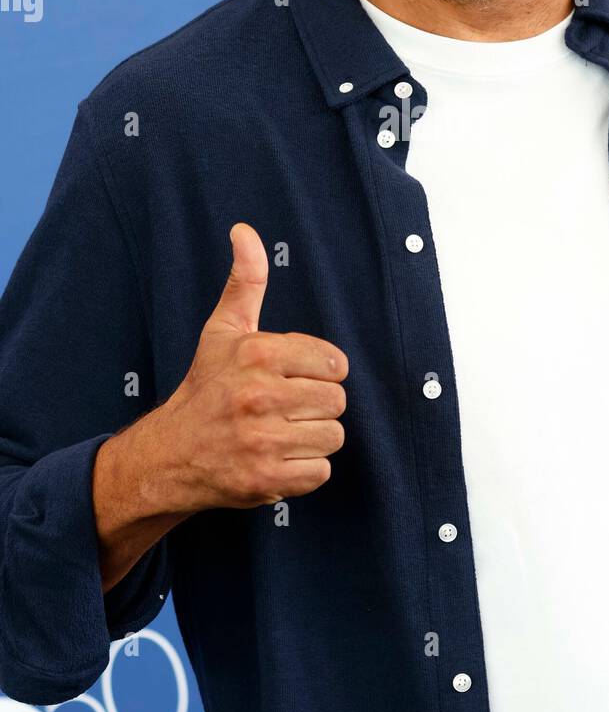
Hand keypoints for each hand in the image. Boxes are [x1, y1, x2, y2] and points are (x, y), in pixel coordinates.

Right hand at [151, 223, 347, 512]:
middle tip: (284, 409)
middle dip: (316, 406)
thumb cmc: (205, 388)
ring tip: (280, 433)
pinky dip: (304, 471)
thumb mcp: (223, 330)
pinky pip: (321, 472)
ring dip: (312, 439)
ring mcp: (262, 441)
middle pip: (337, 402)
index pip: (334, 364)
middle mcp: (259, 396)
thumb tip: (244, 230)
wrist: (169, 454)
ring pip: (333, 437)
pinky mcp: (266, 480)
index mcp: (257, 354)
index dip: (320, 373)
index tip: (295, 379)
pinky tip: (278, 459)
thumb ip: (245, 280)